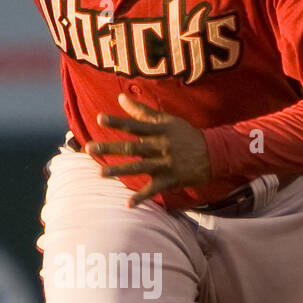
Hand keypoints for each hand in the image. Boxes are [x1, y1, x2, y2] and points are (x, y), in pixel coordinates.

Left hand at [85, 93, 210, 205]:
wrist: (213, 154)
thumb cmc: (185, 135)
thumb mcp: (167, 120)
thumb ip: (142, 111)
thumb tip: (120, 98)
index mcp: (158, 131)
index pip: (134, 125)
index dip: (118, 122)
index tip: (99, 119)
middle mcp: (159, 146)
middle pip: (131, 147)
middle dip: (110, 148)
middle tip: (89, 148)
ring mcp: (164, 164)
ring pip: (138, 167)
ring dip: (119, 171)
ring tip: (100, 173)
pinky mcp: (169, 179)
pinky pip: (153, 190)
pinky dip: (141, 198)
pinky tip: (127, 204)